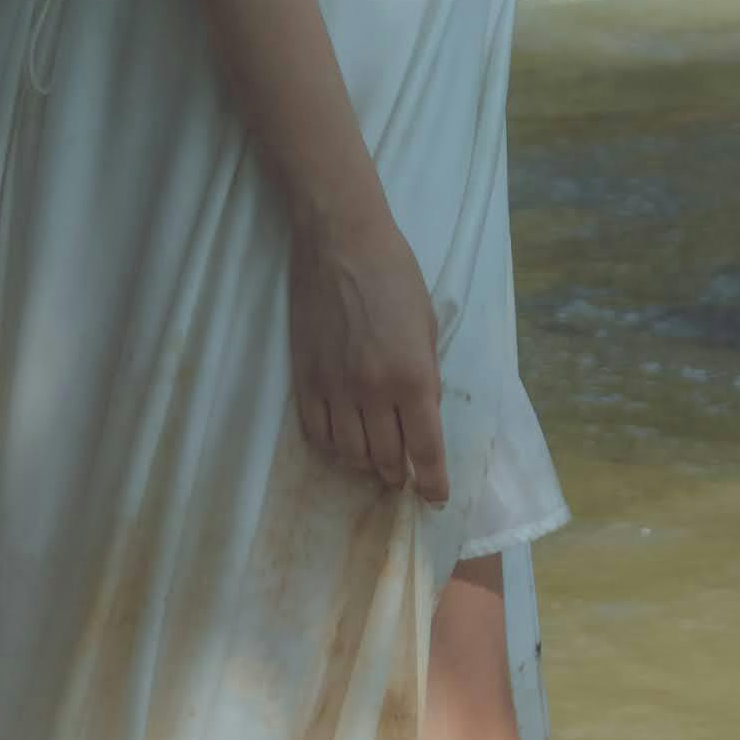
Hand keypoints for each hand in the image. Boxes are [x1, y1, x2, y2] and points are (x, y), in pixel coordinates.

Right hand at [285, 204, 448, 504]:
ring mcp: (335, 389)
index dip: (432, 482)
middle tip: (405, 478)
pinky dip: (332, 449)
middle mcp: (374, 392)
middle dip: (400, 476)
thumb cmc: (395, 275)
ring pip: (350, 455)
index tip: (435, 497)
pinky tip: (343, 444)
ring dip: (367, 466)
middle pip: (387, 460)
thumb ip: (426, 376)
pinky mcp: (305, 380)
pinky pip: (316, 435)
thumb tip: (422, 416)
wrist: (340, 242)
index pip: (425, 451)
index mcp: (413, 378)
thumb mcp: (429, 326)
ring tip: (375, 462)